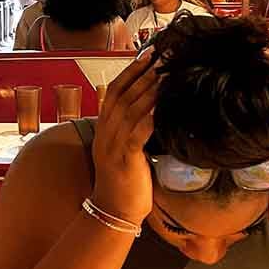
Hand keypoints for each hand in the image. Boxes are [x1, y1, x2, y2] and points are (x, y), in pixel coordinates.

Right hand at [91, 48, 157, 225]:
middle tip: (160, 56)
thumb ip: (134, 130)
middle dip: (142, 73)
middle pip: (122, 95)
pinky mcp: (125, 159)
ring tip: (164, 72)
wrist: (113, 213)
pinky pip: (137, 132)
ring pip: (129, 109)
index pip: (114, 92)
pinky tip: (161, 104)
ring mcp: (113, 145)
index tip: (147, 55)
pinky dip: (149, 116)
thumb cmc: (125, 182)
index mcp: (105, 129)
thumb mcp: (125, 150)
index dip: (130, 71)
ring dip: (148, 88)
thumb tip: (156, 110)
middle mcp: (106, 133)